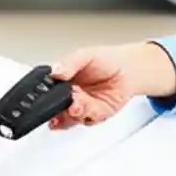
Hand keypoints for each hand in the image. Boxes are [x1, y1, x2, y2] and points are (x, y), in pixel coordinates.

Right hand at [48, 42, 175, 129]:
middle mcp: (68, 96)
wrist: (129, 71)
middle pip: (55, 109)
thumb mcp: (85, 55)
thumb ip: (69, 63)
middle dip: (59, 110)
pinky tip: (90, 108)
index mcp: (61, 81)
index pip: (47, 92)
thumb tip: (55, 71)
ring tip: (77, 105)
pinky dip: (89, 116)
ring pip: (69, 118)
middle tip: (67, 101)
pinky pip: (88, 121)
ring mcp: (80, 107)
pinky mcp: (94, 116)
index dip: (47, 96)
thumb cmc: (106, 60)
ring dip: (73, 113)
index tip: (52, 94)